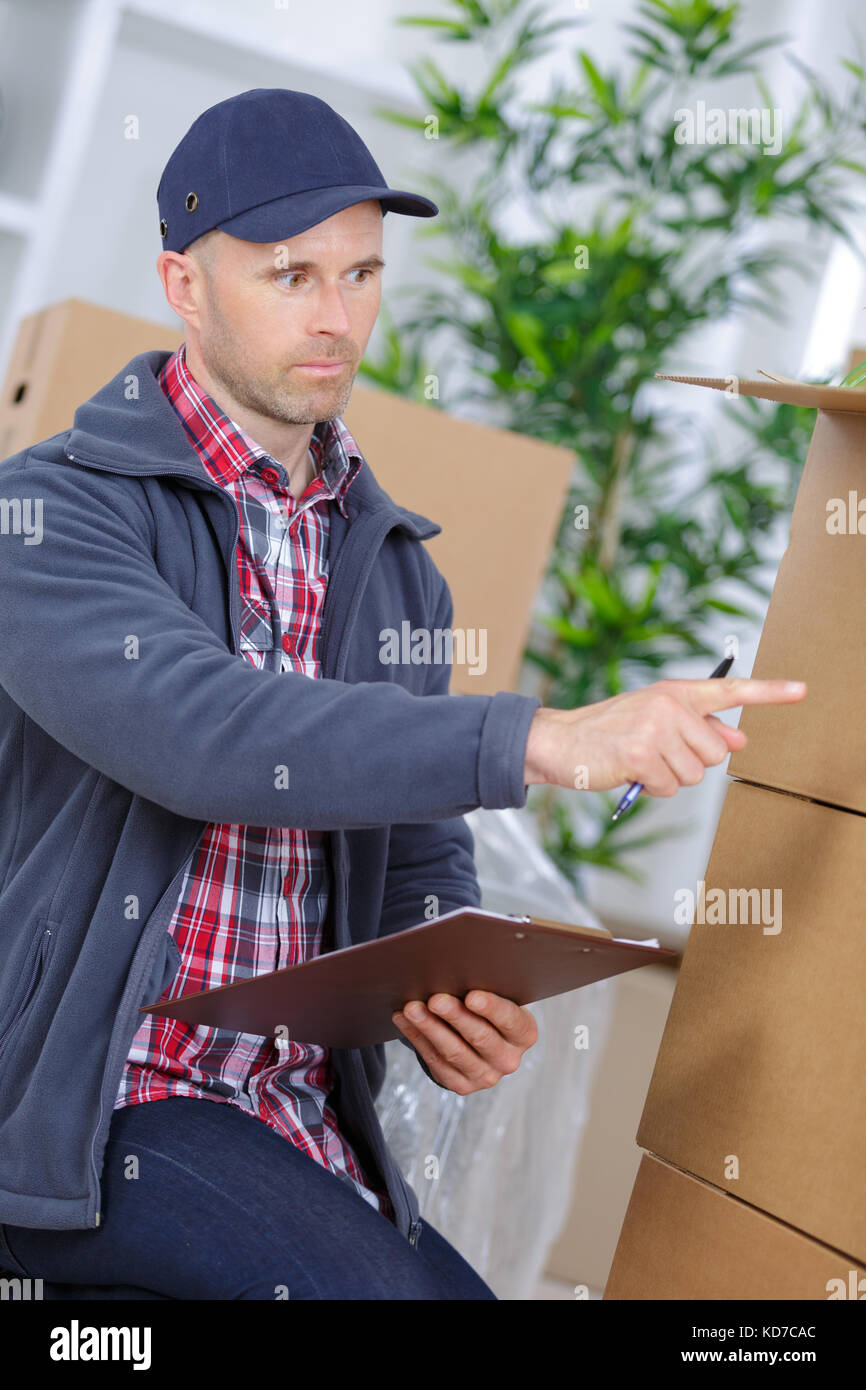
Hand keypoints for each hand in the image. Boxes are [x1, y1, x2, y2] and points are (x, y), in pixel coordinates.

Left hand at [391, 991, 537, 1093]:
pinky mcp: (461, 1085)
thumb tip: (452, 971)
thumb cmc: (487, 1008)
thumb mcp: (495, 997)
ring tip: (411, 1008)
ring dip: (429, 1027)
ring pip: (454, 1052)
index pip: (510, 1020)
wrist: (481, 1039)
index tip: (471, 996)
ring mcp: (485, 1076)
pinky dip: (417, 1038)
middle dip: (455, 1016)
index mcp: (524, 1034)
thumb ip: (484, 987)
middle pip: (480, 1037)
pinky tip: (403, 1020)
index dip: (491, 1008)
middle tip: (435, 999)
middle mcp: (508, 1059)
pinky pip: (435, 1061)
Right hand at [523, 676, 806, 795]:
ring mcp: (655, 728)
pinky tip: (629, 773)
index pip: (730, 690)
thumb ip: (698, 728)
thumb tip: (738, 739)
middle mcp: (669, 705)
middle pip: (715, 753)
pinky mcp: (640, 754)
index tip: (801, 690)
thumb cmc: (609, 732)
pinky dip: (651, 789)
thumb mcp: (657, 721)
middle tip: (657, 755)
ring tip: (640, 763)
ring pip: (693, 774)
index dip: (770, 692)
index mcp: (677, 692)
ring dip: (668, 779)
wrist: (560, 740)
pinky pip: (669, 787)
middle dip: (690, 763)